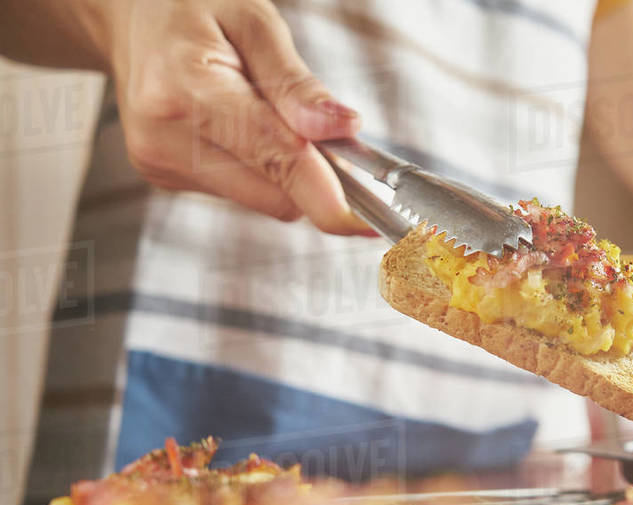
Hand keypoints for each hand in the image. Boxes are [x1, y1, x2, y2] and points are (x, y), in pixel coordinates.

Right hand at [96, 0, 371, 233]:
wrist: (130, 16)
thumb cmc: (193, 8)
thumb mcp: (254, 21)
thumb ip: (297, 83)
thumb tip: (341, 129)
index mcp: (187, 86)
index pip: (274, 158)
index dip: (328, 193)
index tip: (368, 221)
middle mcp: (165, 135)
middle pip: (276, 193)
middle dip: (317, 173)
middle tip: (328, 133)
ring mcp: (160, 162)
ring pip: (265, 199)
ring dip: (286, 170)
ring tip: (265, 112)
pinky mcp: (164, 177)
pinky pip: (244, 193)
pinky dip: (260, 170)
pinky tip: (239, 127)